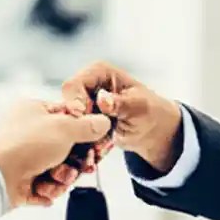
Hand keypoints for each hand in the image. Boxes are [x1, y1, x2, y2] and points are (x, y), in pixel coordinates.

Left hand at [0, 99, 111, 207]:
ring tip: (56, 178)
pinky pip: (46, 187)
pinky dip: (48, 190)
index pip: (68, 118)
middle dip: (75, 161)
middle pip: (67, 148)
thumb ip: (88, 125)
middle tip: (83, 165)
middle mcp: (28, 134)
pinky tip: (44, 189)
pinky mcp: (21, 181)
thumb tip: (102, 122)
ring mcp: (24, 158)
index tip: (98, 143)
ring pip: (58, 170)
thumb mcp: (65, 127)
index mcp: (34, 112)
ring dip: (62, 178)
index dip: (85, 132)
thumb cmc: (24, 145)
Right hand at [61, 62, 183, 174]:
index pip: (73, 85)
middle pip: (66, 103)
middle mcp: (87, 85)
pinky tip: (92, 147)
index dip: (75, 103)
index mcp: (99, 72)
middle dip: (76, 121)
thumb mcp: (138, 107)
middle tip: (91, 134)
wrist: (153, 131)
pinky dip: (81, 141)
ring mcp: (83, 104)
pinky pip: (73, 131)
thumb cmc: (150, 112)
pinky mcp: (83, 121)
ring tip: (95, 142)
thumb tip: (102, 99)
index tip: (84, 118)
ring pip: (67, 120)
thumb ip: (119, 103)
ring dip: (79, 134)